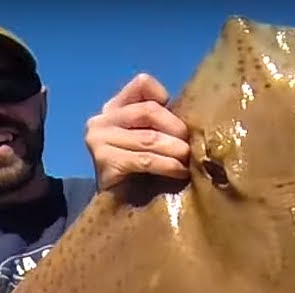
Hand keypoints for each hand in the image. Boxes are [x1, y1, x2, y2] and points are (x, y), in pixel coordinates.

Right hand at [83, 72, 190, 191]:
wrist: (116, 207)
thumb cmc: (138, 172)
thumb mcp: (147, 139)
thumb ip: (160, 122)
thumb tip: (196, 118)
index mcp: (113, 108)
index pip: (141, 84)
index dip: (164, 97)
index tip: (176, 121)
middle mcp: (101, 120)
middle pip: (148, 110)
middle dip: (175, 127)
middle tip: (190, 145)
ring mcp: (98, 140)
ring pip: (148, 138)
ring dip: (175, 149)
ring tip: (188, 160)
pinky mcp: (104, 162)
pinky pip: (144, 160)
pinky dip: (167, 165)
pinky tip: (179, 172)